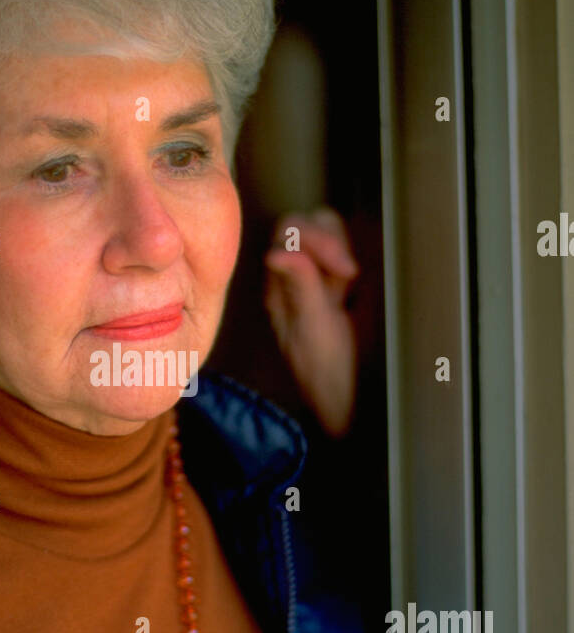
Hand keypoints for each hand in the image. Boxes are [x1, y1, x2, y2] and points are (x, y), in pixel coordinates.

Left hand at [264, 207, 359, 436]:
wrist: (346, 406)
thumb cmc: (329, 375)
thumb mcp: (316, 331)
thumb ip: (302, 288)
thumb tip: (280, 251)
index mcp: (279, 286)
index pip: (289, 232)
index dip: (319, 238)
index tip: (348, 271)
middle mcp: (291, 279)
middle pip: (306, 226)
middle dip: (332, 241)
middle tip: (349, 276)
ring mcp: (312, 283)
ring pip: (325, 237)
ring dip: (340, 252)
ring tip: (350, 286)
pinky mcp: (333, 290)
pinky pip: (339, 258)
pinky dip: (348, 264)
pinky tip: (354, 292)